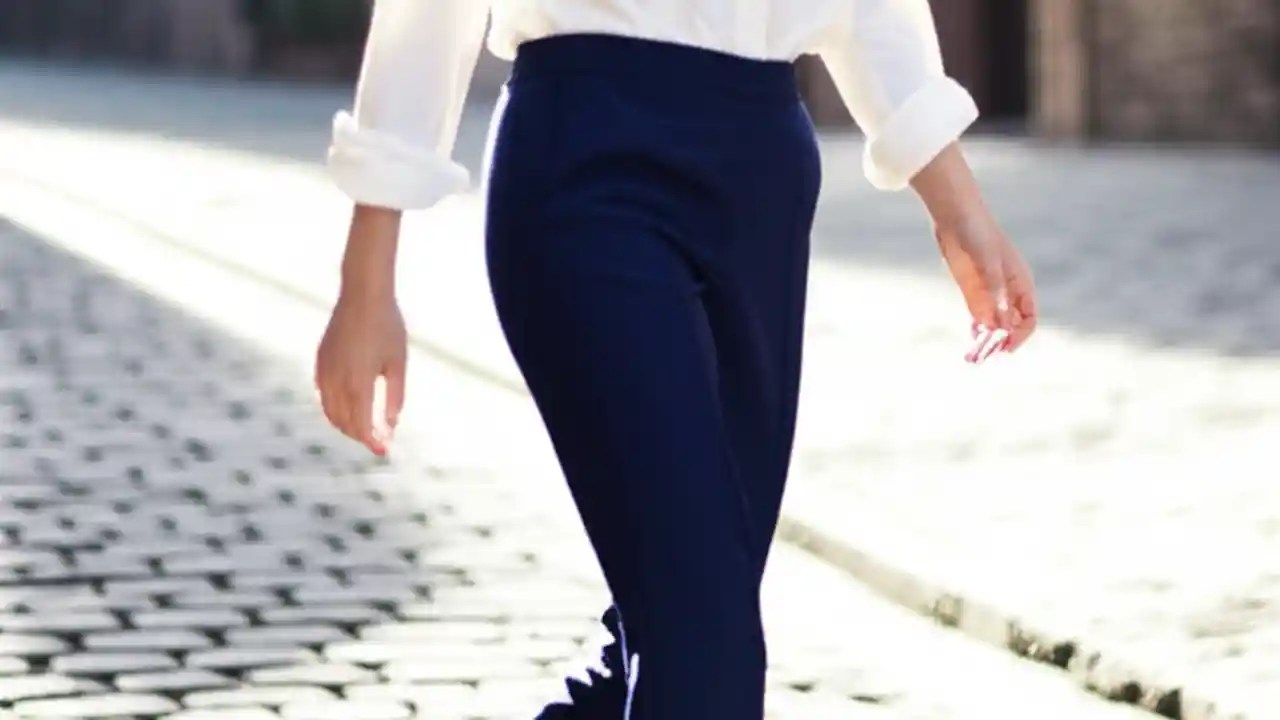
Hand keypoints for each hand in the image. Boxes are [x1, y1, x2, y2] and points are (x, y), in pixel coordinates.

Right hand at [315, 204, 406, 455]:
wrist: (363, 294)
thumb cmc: (387, 327)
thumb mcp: (398, 363)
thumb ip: (394, 397)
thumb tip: (391, 425)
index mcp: (358, 383)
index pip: (362, 426)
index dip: (373, 442)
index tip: (386, 451)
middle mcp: (337, 381)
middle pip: (344, 423)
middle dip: (361, 435)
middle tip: (381, 441)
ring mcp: (325, 371)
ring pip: (330, 412)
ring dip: (346, 425)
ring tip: (366, 428)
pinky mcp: (320, 361)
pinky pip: (323, 395)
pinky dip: (334, 408)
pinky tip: (349, 409)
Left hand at [909, 143, 1037, 362]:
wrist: (957, 217)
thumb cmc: (979, 236)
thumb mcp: (989, 266)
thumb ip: (995, 294)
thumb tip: (1002, 325)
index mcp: (1021, 284)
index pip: (1028, 319)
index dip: (1020, 336)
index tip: (1005, 347)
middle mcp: (1008, 293)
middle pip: (1010, 326)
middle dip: (1001, 343)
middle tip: (985, 356)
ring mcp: (990, 293)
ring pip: (993, 326)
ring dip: (986, 342)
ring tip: (974, 357)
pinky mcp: (972, 292)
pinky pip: (978, 319)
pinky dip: (976, 332)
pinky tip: (970, 343)